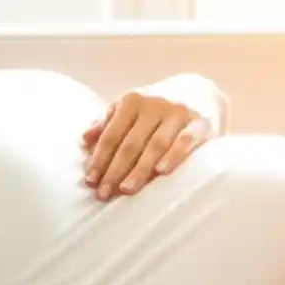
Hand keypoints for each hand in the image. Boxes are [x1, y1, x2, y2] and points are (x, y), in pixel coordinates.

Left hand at [81, 82, 217, 200]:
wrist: (199, 91)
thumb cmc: (156, 107)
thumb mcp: (130, 107)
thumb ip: (108, 122)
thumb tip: (84, 140)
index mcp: (132, 101)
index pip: (111, 135)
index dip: (99, 159)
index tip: (91, 181)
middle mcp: (154, 105)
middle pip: (130, 143)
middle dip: (115, 170)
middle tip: (104, 193)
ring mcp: (177, 113)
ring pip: (155, 145)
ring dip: (140, 169)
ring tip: (126, 190)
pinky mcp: (199, 124)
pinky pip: (184, 142)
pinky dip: (173, 156)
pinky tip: (161, 172)